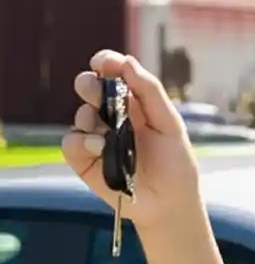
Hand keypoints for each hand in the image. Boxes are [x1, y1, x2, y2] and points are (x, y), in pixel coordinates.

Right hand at [61, 50, 201, 230]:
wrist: (169, 202)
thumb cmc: (176, 162)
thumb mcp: (170, 124)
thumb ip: (150, 92)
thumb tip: (127, 61)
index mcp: (135, 103)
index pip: (114, 74)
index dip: (106, 63)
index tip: (102, 61)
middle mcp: (113, 116)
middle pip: (89, 88)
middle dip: (90, 84)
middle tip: (96, 89)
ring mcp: (96, 136)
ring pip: (80, 113)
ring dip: (91, 116)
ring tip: (108, 132)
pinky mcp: (84, 159)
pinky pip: (71, 141)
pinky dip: (82, 141)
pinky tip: (99, 147)